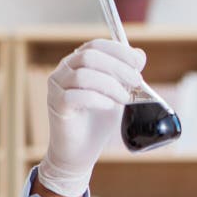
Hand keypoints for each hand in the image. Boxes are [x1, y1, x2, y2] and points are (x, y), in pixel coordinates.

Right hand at [38, 38, 145, 196]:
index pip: (96, 45)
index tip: (138, 62)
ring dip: (110, 85)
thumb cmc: (97, 121)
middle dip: (118, 67)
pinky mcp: (56, 105)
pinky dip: (97, 98)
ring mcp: (57, 87)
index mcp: (77, 63)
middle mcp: (64, 71)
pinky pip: (75, 95)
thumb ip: (125, 76)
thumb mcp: (117, 94)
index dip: (118, 51)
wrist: (81, 151)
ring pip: (83, 74)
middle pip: (90, 56)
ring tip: (124, 99)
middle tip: (136, 82)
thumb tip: (140, 55)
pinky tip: (109, 106)